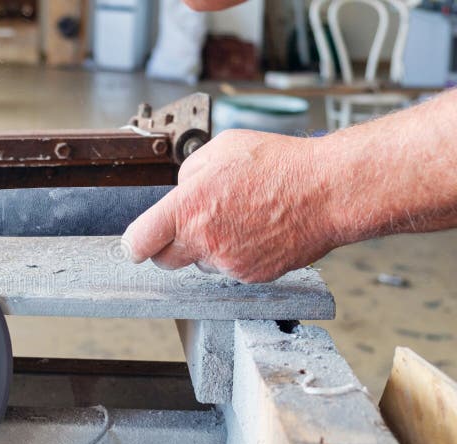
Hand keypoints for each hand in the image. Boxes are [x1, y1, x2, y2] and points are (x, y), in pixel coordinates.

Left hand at [122, 129, 340, 282]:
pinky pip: (230, 269)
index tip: (135, 244)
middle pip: (165, 261)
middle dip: (169, 246)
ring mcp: (228, 262)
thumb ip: (189, 173)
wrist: (328, 191)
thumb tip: (181, 189)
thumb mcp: (221, 148)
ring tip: (237, 219)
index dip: (134, 244)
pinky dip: (237, 255)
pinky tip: (256, 231)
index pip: (140, 242)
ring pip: (201, 264)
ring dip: (208, 248)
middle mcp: (204, 240)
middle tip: (188, 227)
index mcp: (188, 208)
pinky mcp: (252, 275)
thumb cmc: (280, 165)